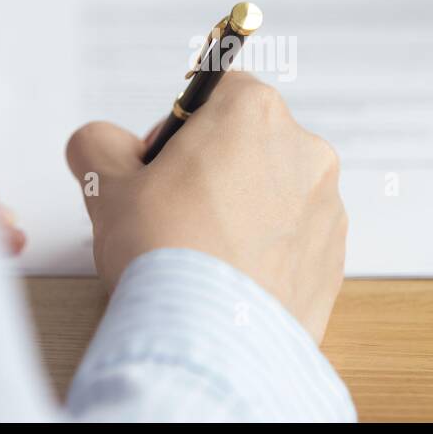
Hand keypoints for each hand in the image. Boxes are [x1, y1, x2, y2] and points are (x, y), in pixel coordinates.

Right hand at [65, 72, 346, 342]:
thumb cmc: (163, 250)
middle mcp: (304, 151)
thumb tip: (101, 144)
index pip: (215, 94)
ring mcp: (327, 208)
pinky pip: (293, 242)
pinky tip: (228, 281)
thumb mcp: (106, 182)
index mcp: (254, 113)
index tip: (157, 167)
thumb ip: (99, 144)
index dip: (178, 128)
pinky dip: (264, 253)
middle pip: (248, 144)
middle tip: (171, 215)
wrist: (208, 339)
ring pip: (274, 194)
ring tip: (200, 255)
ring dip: (241, 212)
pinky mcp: (333, 260)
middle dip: (212, 171)